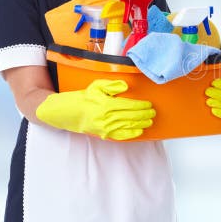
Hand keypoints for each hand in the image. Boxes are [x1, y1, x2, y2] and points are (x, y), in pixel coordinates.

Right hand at [35, 79, 154, 139]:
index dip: (141, 106)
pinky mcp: (103, 134)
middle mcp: (106, 117)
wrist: (67, 112)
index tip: (149, 104)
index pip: (130, 105)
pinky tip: (139, 131)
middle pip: (131, 116)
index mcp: (106, 104)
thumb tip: (126, 86)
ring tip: (149, 120)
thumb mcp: (95, 86)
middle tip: (153, 112)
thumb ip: (112, 85)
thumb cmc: (82, 98)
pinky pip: (120, 135)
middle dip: (144, 114)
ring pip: (128, 126)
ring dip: (141, 124)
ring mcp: (105, 127)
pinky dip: (131, 134)